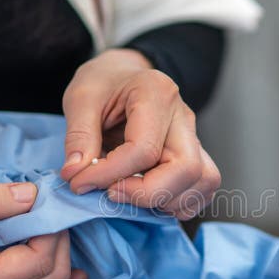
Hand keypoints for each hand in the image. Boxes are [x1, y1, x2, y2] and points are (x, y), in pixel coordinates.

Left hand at [60, 49, 220, 219]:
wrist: (122, 75)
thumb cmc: (103, 84)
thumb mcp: (80, 98)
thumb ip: (78, 136)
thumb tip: (75, 175)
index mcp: (156, 93)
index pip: (144, 149)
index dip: (110, 175)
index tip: (79, 182)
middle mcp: (183, 116)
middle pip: (187, 168)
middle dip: (147, 193)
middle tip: (112, 193)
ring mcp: (194, 137)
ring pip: (204, 181)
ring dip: (168, 201)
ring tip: (130, 196)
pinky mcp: (196, 154)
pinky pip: (203, 188)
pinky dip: (180, 203)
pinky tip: (149, 198)